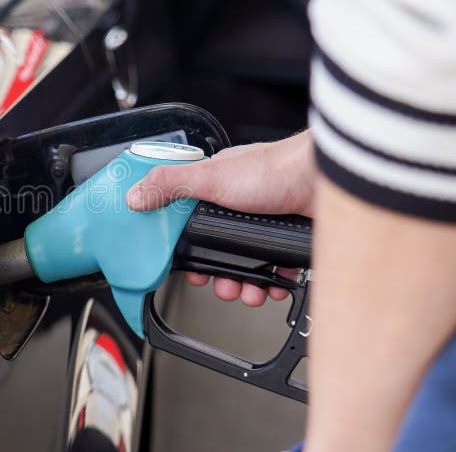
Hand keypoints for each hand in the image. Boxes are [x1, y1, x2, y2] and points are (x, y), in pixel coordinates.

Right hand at [126, 131, 313, 305]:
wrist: (326, 180)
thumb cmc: (274, 169)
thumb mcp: (211, 175)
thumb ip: (170, 183)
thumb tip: (135, 195)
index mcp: (215, 190)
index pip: (190, 225)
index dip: (187, 252)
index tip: (188, 270)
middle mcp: (240, 206)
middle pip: (219, 252)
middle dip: (220, 276)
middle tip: (221, 287)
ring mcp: (265, 224)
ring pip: (248, 265)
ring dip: (247, 286)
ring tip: (250, 292)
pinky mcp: (288, 238)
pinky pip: (277, 270)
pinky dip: (275, 283)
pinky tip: (275, 286)